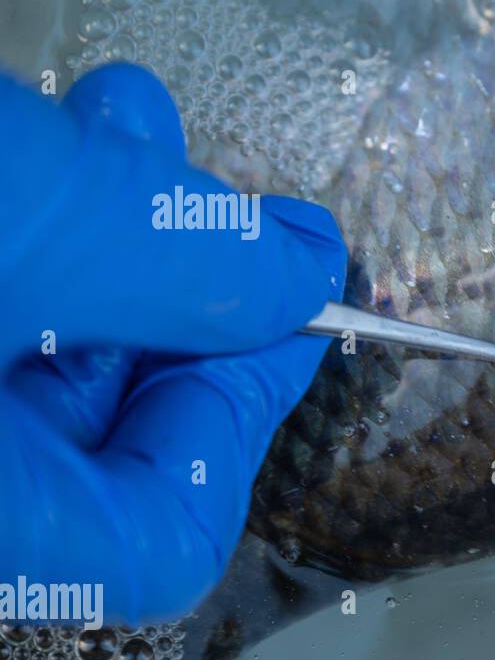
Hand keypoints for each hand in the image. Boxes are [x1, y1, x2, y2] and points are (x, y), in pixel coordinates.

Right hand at [0, 64, 345, 625]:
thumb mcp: (27, 234)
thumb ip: (182, 263)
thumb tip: (302, 273)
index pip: (158, 534)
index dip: (242, 419)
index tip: (293, 316)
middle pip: (104, 426)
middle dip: (182, 289)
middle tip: (221, 207)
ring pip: (33, 341)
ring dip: (105, 227)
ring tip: (130, 125)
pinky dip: (35, 218)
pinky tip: (62, 128)